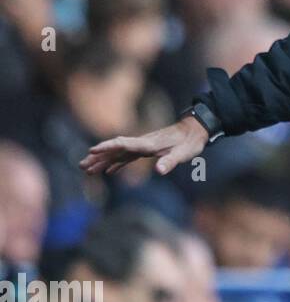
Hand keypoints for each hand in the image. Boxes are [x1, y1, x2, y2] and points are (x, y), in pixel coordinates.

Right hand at [80, 116, 209, 177]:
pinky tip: (109, 171)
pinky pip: (128, 157)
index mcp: (148, 143)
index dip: (107, 147)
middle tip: (81, 166)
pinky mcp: (147, 150)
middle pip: (116, 149)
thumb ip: (171, 162)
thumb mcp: (183, 153)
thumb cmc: (190, 142)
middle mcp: (142, 143)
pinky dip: (117, 163)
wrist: (196, 130)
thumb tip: (159, 171)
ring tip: (87, 170)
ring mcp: (143, 146)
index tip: (92, 151)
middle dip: (98, 157)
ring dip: (103, 161)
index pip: (123, 144)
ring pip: (119, 154)